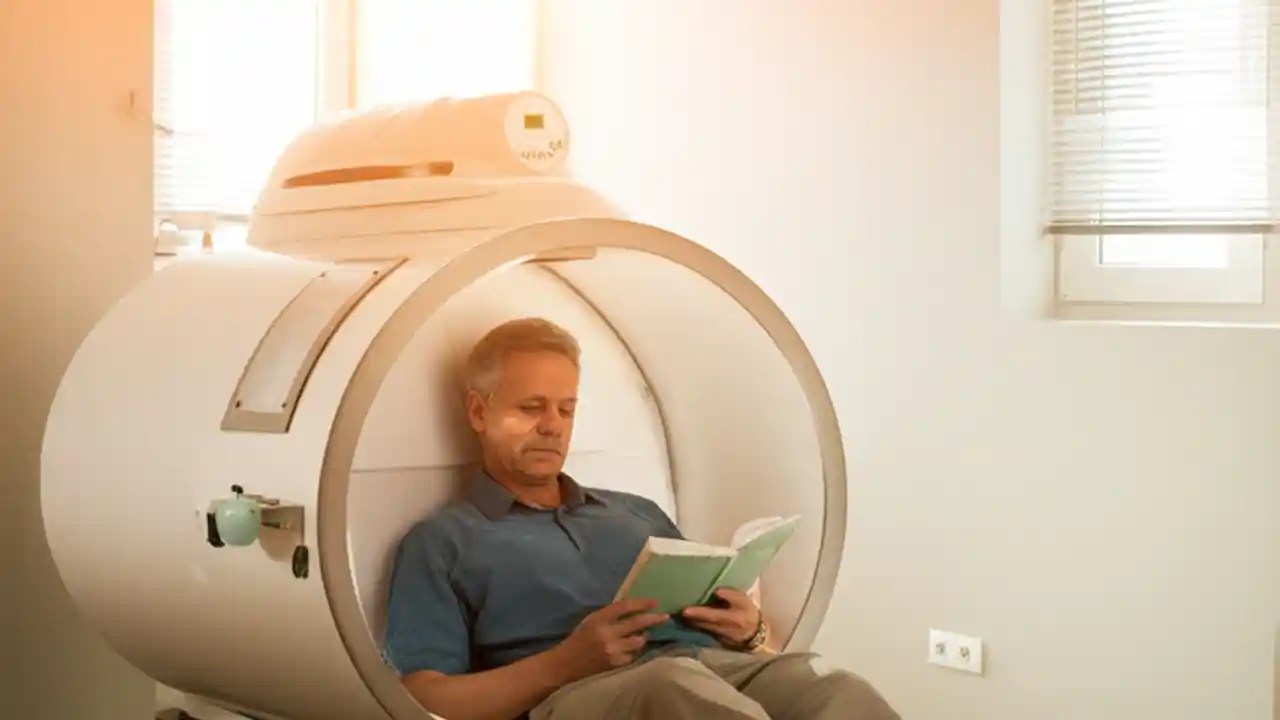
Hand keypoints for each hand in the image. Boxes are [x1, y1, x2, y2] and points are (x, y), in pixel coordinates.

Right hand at [550, 598, 669, 681]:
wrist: (566, 664)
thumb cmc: (579, 639)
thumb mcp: (591, 620)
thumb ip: (610, 615)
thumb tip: (633, 608)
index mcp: (599, 619)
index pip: (625, 607)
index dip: (642, 603)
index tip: (654, 601)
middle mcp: (607, 633)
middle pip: (637, 622)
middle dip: (654, 618)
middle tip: (665, 616)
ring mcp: (613, 650)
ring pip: (639, 640)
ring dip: (643, 636)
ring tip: (644, 634)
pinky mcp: (616, 664)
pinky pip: (633, 655)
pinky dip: (634, 651)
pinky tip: (630, 649)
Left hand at [680, 588, 762, 647]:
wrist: (755, 635)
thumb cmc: (748, 613)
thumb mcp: (745, 602)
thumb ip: (732, 595)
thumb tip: (716, 591)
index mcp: (731, 618)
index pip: (713, 616)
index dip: (698, 613)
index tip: (685, 610)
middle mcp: (723, 629)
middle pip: (702, 624)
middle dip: (688, 618)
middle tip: (673, 610)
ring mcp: (717, 636)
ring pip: (700, 628)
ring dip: (688, 622)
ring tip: (675, 613)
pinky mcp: (714, 639)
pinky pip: (701, 631)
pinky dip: (693, 626)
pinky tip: (685, 620)